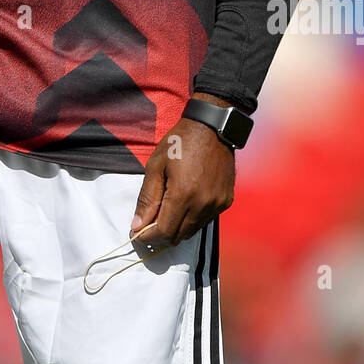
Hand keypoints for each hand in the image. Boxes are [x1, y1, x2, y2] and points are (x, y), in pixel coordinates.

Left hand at [130, 95, 237, 247]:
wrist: (211, 127)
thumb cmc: (180, 142)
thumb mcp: (156, 166)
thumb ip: (147, 198)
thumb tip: (137, 225)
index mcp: (183, 194)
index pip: (164, 231)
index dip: (148, 236)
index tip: (137, 233)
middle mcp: (203, 204)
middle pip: (178, 236)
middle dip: (161, 234)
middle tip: (149, 223)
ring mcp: (217, 204)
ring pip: (192, 231)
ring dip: (177, 226)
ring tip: (167, 209)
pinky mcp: (226, 201)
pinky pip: (206, 220)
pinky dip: (193, 218)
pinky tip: (186, 201)